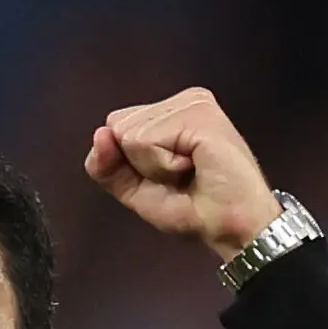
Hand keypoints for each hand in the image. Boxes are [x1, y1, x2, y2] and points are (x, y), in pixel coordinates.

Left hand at [84, 88, 281, 260]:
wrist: (228, 227)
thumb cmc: (193, 210)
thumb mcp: (135, 190)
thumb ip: (107, 166)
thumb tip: (100, 134)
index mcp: (169, 113)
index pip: (115, 126)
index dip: (129, 162)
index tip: (166, 176)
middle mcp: (182, 101)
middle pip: (117, 126)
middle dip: (140, 164)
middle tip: (179, 176)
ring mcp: (191, 103)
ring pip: (129, 134)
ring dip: (154, 167)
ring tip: (188, 171)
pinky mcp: (198, 113)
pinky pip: (146, 141)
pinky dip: (162, 166)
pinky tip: (193, 166)